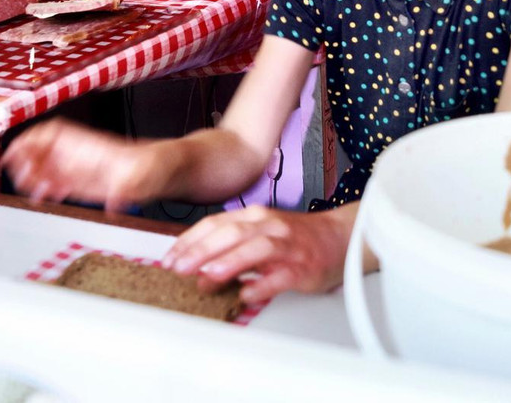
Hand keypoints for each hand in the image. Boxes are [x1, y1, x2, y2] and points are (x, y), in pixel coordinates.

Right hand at [1, 118, 173, 212]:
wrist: (173, 172)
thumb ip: (129, 189)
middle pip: (43, 149)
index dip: (30, 140)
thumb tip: (117, 203)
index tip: (13, 152)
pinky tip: (43, 198)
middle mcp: (84, 155)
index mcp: (93, 147)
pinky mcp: (89, 185)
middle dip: (25, 160)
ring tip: (28, 191)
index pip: (52, 134)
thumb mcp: (148, 175)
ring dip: (32, 176)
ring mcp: (85, 169)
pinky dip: (46, 188)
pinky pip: (60, 182)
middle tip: (18, 177)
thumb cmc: (161, 165)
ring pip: (47, 166)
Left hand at [162, 205, 354, 303]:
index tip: (169, 257)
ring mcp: (288, 245)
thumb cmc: (296, 239)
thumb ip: (230, 248)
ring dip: (229, 261)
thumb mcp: (260, 235)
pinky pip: (282, 275)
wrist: (341, 238)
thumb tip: (196, 269)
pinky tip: (247, 294)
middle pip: (231, 233)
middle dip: (201, 251)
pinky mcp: (304, 266)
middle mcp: (270, 226)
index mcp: (255, 216)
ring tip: (207, 276)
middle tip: (178, 268)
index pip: (215, 224)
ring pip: (256, 248)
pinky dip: (263, 284)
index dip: (189, 240)